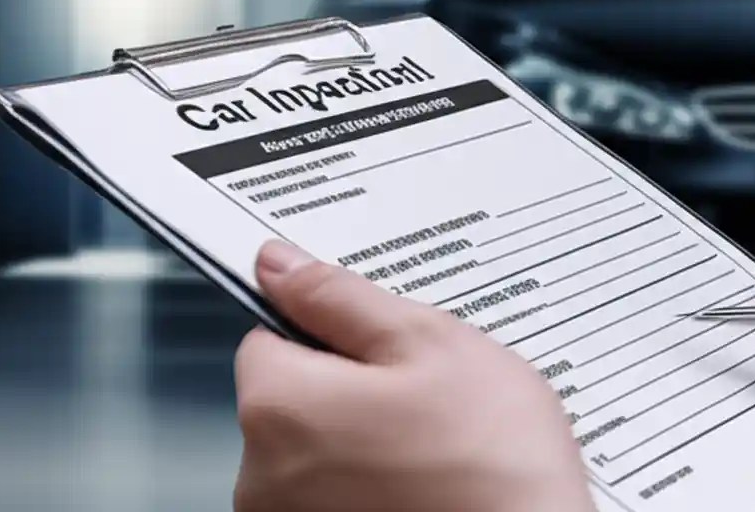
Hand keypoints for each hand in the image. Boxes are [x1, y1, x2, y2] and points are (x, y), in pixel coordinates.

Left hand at [233, 240, 595, 511]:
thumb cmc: (492, 460)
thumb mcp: (429, 342)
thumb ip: (341, 298)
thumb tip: (279, 266)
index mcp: (279, 406)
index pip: (268, 336)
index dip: (331, 333)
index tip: (383, 347)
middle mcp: (262, 477)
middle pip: (291, 398)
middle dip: (350, 389)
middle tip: (426, 399)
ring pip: (315, 452)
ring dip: (363, 443)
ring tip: (435, 449)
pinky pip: (334, 495)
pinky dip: (370, 488)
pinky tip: (427, 486)